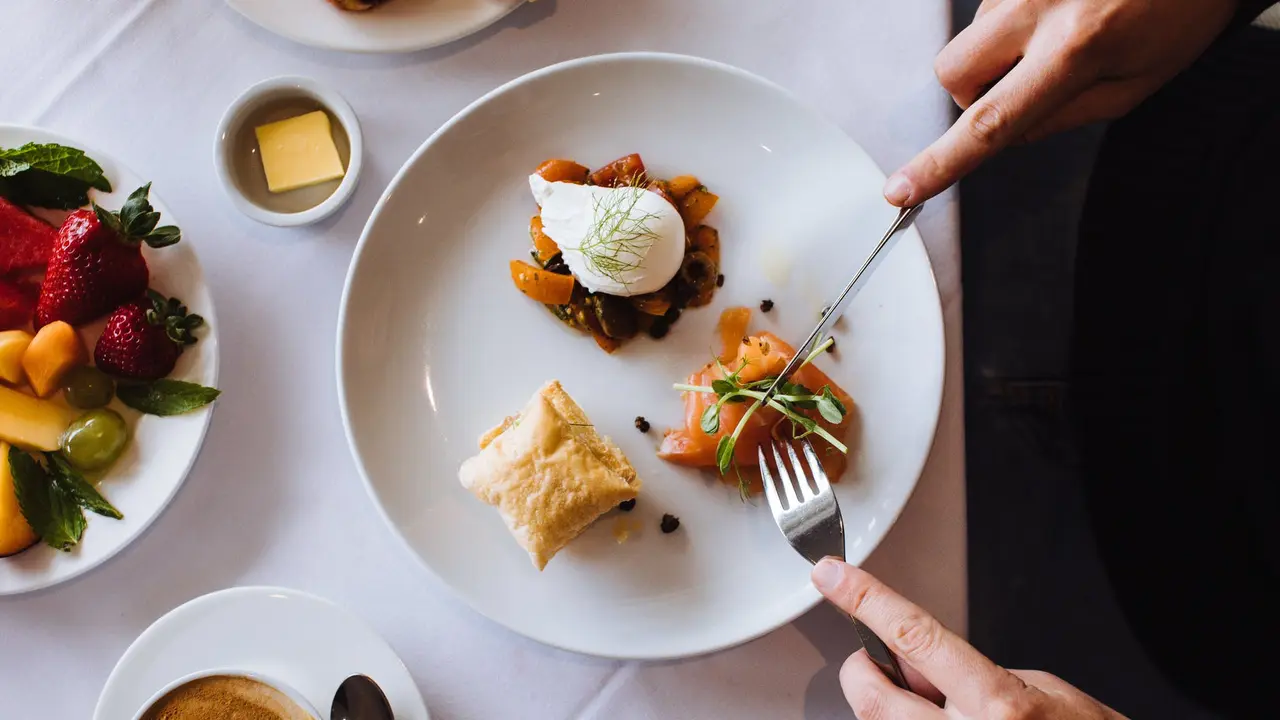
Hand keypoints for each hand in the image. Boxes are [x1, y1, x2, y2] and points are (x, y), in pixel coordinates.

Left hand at [811, 559, 1126, 718]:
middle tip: (878, 662)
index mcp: (1000, 704)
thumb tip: (912, 658)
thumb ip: (970, 670)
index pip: (917, 636)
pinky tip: (938, 719)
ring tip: (932, 706)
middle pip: (872, 696)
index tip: (832, 575)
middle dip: (863, 670)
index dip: (868, 599)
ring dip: (887, 705)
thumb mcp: (1043, 687)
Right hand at [883, 0, 1239, 205]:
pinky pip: (991, 5)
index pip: (990, 122)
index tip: (900, 190)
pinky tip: (1060, 6)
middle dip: (973, 89)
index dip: (940, 163)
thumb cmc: (1179, 11)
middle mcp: (1040, 3)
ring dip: (1004, 46)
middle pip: (953, 71)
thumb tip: (1005, 132)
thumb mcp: (1134, 86)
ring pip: (974, 36)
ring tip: (1063, 28)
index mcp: (1076, 48)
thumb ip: (1060, 117)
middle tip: (1025, 80)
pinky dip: (1017, 17)